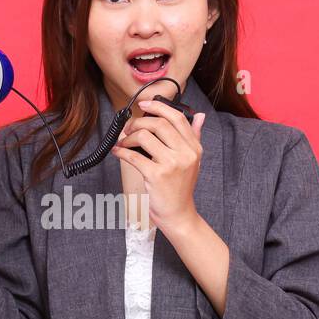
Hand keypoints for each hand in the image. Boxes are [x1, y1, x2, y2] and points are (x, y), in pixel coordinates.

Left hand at [111, 98, 205, 233]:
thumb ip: (194, 137)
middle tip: (129, 129)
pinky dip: (121, 151)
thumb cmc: (181, 187)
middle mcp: (185, 153)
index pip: (178, 117)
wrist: (179, 214)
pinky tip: (118, 152)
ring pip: (144, 136)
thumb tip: (201, 116)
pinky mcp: (156, 175)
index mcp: (194, 147)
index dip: (159, 107)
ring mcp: (171, 164)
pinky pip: (133, 155)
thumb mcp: (193, 161)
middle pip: (159, 123)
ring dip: (128, 137)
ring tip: (123, 143)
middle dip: (139, 122)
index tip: (144, 104)